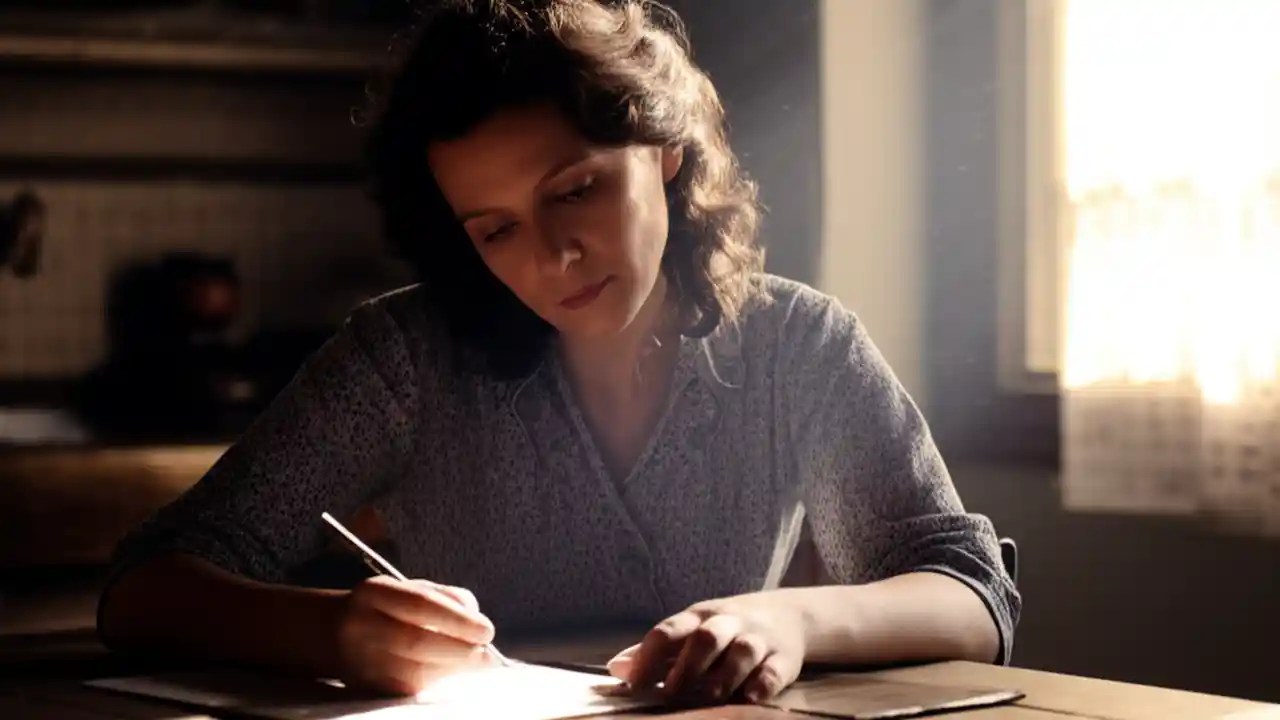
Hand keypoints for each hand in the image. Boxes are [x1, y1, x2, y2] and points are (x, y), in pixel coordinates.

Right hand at [333, 576, 495, 694]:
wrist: (333, 633)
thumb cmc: (387, 608)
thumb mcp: (410, 589)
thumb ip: (446, 597)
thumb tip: (475, 617)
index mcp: (374, 593)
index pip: (420, 604)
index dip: (458, 620)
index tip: (488, 631)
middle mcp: (361, 625)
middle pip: (416, 641)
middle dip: (460, 650)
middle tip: (488, 654)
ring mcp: (361, 660)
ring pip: (414, 670)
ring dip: (454, 668)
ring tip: (477, 662)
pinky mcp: (368, 687)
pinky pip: (410, 687)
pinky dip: (439, 680)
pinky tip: (452, 670)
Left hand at [607, 592, 806, 705]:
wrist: (788, 613)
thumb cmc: (725, 627)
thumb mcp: (691, 628)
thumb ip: (656, 651)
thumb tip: (616, 669)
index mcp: (698, 616)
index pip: (669, 630)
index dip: (648, 657)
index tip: (632, 685)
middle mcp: (728, 623)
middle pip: (707, 637)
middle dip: (688, 666)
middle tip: (671, 693)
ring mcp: (758, 638)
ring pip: (743, 650)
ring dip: (725, 674)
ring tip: (711, 697)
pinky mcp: (785, 658)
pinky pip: (776, 669)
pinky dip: (764, 682)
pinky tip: (751, 696)